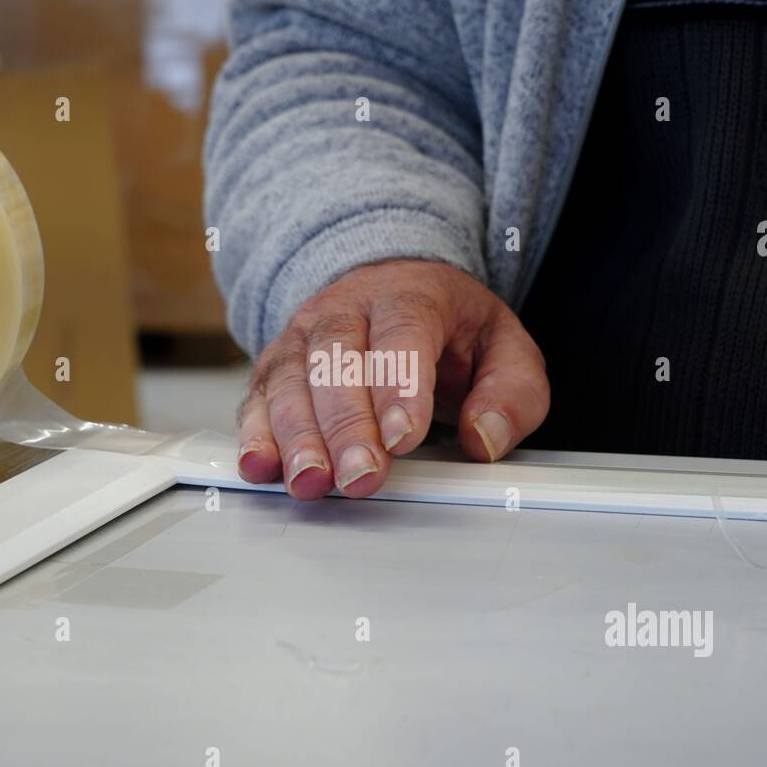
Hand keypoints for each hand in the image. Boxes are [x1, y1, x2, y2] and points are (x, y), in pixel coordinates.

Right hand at [236, 258, 549, 499]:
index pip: (403, 332)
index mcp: (411, 294)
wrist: (393, 286)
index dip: (399, 386)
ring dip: (296, 435)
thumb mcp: (504, 349)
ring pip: (290, 379)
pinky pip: (257, 397)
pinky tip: (259, 467)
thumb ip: (511, 394)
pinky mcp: (275, 366)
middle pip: (337, 360)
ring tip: (310, 480)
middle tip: (360, 475)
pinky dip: (255, 434)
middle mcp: (347, 308)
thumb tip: (486, 437)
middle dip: (347, 424)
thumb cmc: (450, 327)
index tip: (403, 437)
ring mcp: (304, 335)